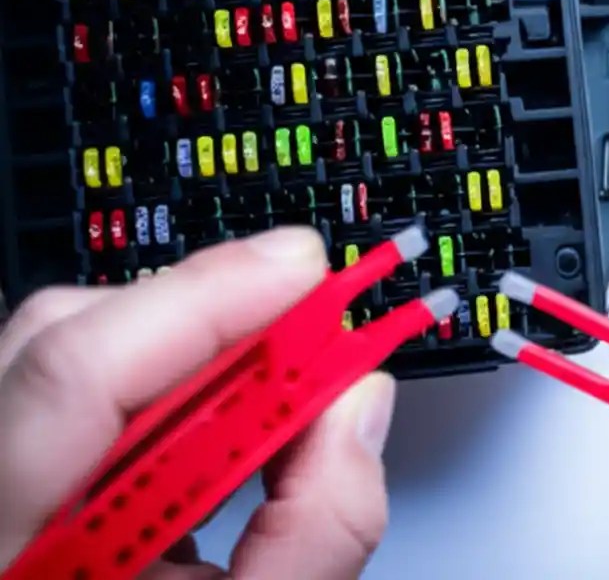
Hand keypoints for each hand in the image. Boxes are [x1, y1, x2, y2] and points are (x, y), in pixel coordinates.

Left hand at [0, 227, 395, 579]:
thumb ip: (317, 527)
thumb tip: (356, 411)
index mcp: (8, 553)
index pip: (72, 378)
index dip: (202, 303)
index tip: (307, 274)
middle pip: (62, 343)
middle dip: (210, 319)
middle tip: (317, 327)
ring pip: (61, 354)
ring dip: (187, 354)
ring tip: (274, 396)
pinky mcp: (6, 476)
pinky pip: (63, 390)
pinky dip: (156, 387)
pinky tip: (210, 432)